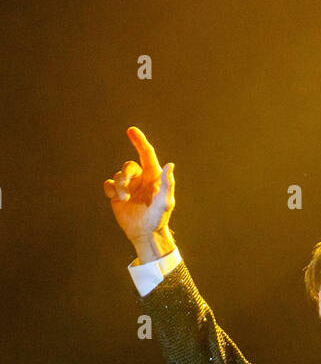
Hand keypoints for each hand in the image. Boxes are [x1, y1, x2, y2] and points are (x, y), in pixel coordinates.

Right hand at [103, 127, 175, 259]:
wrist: (146, 234)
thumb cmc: (159, 219)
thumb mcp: (165, 202)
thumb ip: (167, 184)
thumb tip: (169, 165)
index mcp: (153, 176)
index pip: (146, 154)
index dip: (139, 141)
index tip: (131, 130)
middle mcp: (141, 178)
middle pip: (128, 166)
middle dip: (125, 176)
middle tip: (126, 193)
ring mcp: (129, 186)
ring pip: (118, 176)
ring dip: (119, 187)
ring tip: (125, 200)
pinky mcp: (118, 194)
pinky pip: (108, 184)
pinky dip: (110, 190)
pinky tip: (116, 198)